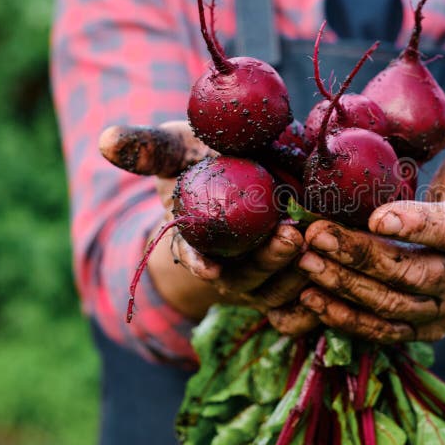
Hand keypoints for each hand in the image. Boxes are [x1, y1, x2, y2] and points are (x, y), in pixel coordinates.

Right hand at [99, 121, 318, 332]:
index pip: (193, 257)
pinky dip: (315, 301)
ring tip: (322, 244)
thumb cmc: (199, 162)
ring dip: (299, 273)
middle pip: (246, 278)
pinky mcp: (289, 280)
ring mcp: (260, 278)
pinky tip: (338, 277)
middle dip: (267, 262)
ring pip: (279, 291)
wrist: (233, 179)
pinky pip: (301, 305)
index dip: (198, 263)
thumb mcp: (173, 150)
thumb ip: (147, 148)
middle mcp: (228, 267)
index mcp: (196, 241)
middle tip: (290, 237)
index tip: (209, 266)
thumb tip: (107, 139)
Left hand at [295, 84, 444, 341]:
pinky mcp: (424, 329)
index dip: (416, 225)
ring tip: (307, 261)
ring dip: (347, 287)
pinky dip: (348, 319)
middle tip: (316, 233)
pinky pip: (384, 332)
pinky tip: (312, 298)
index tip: (375, 216)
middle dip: (362, 256)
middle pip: (412, 274)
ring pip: (393, 307)